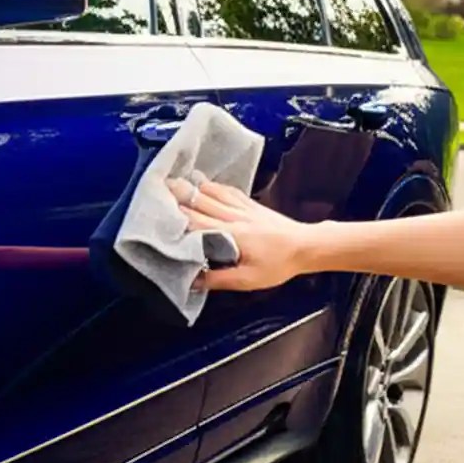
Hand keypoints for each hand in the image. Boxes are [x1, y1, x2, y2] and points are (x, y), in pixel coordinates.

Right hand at [168, 177, 316, 290]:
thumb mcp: (248, 280)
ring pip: (211, 192)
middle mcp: (233, 216)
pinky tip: (205, 183)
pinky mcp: (251, 205)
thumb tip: (192, 280)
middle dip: (176, 194)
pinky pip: (227, 190)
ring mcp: (242, 208)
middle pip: (198, 201)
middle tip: (156, 188)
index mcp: (230, 234)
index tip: (157, 210)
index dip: (175, 215)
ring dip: (191, 187)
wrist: (307, 246)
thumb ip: (218, 279)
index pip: (195, 221)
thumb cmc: (279, 264)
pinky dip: (212, 185)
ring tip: (173, 181)